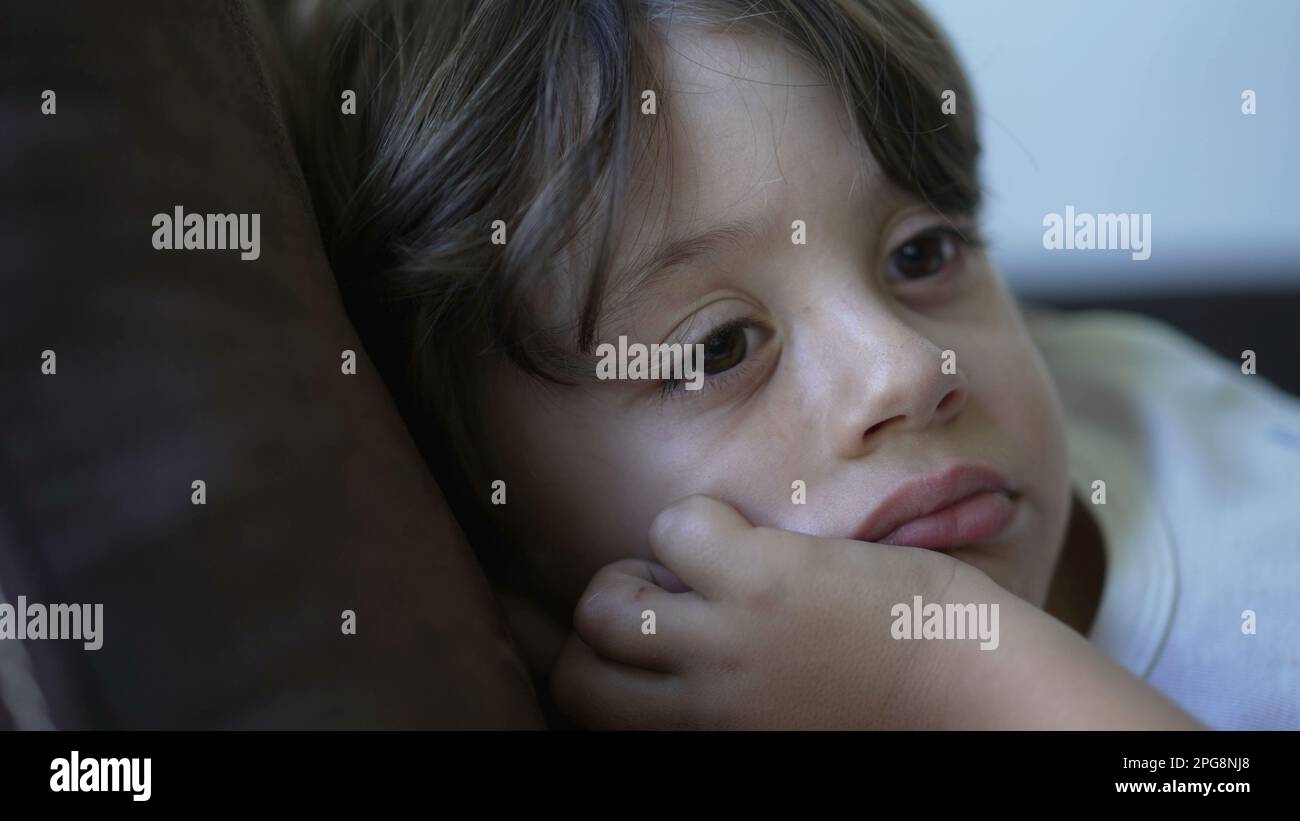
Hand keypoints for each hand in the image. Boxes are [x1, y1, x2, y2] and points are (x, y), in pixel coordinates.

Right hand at [549, 494, 990, 728]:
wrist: (975, 697)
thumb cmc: (881, 709)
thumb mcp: (773, 728)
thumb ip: (712, 708)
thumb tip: (668, 657)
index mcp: (705, 747)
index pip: (585, 717)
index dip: (591, 669)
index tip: (630, 645)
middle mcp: (701, 717)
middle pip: (573, 677)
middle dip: (602, 628)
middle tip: (663, 604)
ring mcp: (724, 648)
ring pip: (602, 604)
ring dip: (639, 572)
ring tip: (700, 568)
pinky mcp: (761, 584)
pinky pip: (677, 528)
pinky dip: (700, 520)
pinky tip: (754, 537)